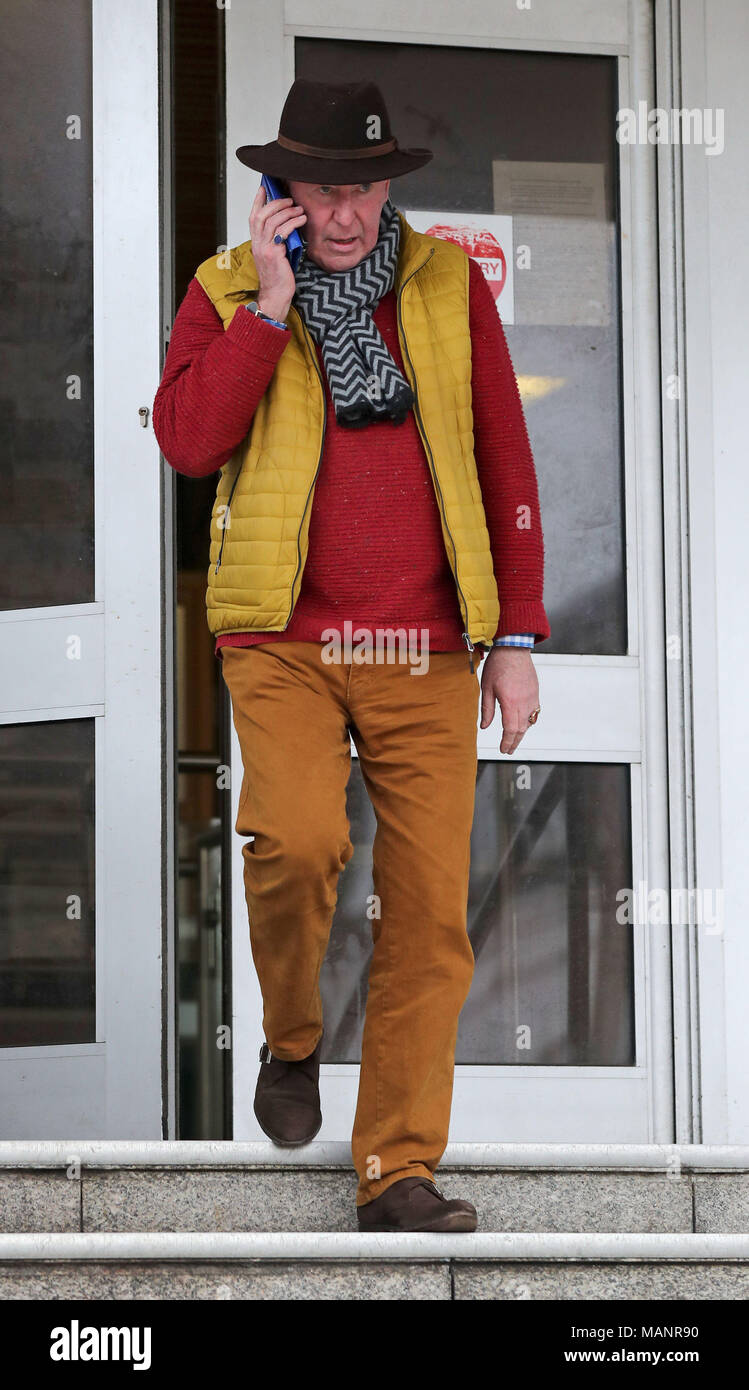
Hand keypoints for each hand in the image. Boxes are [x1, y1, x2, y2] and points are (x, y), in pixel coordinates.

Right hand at [249, 184, 306, 321]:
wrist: (276, 296)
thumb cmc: (278, 277)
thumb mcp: (276, 255)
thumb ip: (277, 240)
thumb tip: (288, 224)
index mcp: (256, 242)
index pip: (253, 216)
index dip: (257, 201)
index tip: (264, 188)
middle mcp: (257, 243)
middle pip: (262, 214)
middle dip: (276, 203)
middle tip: (290, 200)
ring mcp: (264, 248)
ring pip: (272, 220)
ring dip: (288, 211)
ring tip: (300, 209)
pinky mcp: (274, 254)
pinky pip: (283, 231)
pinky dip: (293, 222)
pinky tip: (302, 220)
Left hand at [479, 647, 539, 754]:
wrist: (514, 648)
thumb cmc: (498, 665)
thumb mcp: (486, 688)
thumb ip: (486, 709)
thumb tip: (484, 726)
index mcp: (510, 702)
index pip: (510, 729)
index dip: (507, 742)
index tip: (503, 749)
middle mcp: (524, 702)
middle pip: (521, 729)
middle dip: (514, 742)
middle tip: (508, 750)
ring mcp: (532, 698)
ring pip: (529, 722)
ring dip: (521, 733)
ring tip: (514, 739)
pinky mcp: (535, 693)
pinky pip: (534, 712)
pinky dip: (528, 721)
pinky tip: (522, 723)